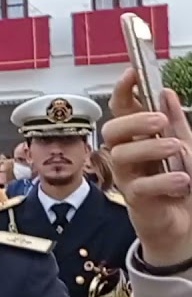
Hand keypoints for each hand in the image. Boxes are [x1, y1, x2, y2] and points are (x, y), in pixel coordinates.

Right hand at [103, 68, 191, 265]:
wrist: (186, 222)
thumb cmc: (181, 183)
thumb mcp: (186, 145)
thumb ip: (176, 121)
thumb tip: (165, 92)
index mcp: (139, 136)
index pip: (123, 108)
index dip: (123, 90)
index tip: (132, 74)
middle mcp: (128, 154)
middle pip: (113, 130)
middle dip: (134, 122)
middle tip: (160, 122)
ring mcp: (128, 176)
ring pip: (123, 155)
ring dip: (152, 149)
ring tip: (179, 151)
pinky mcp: (135, 199)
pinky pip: (141, 186)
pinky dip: (165, 181)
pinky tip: (183, 181)